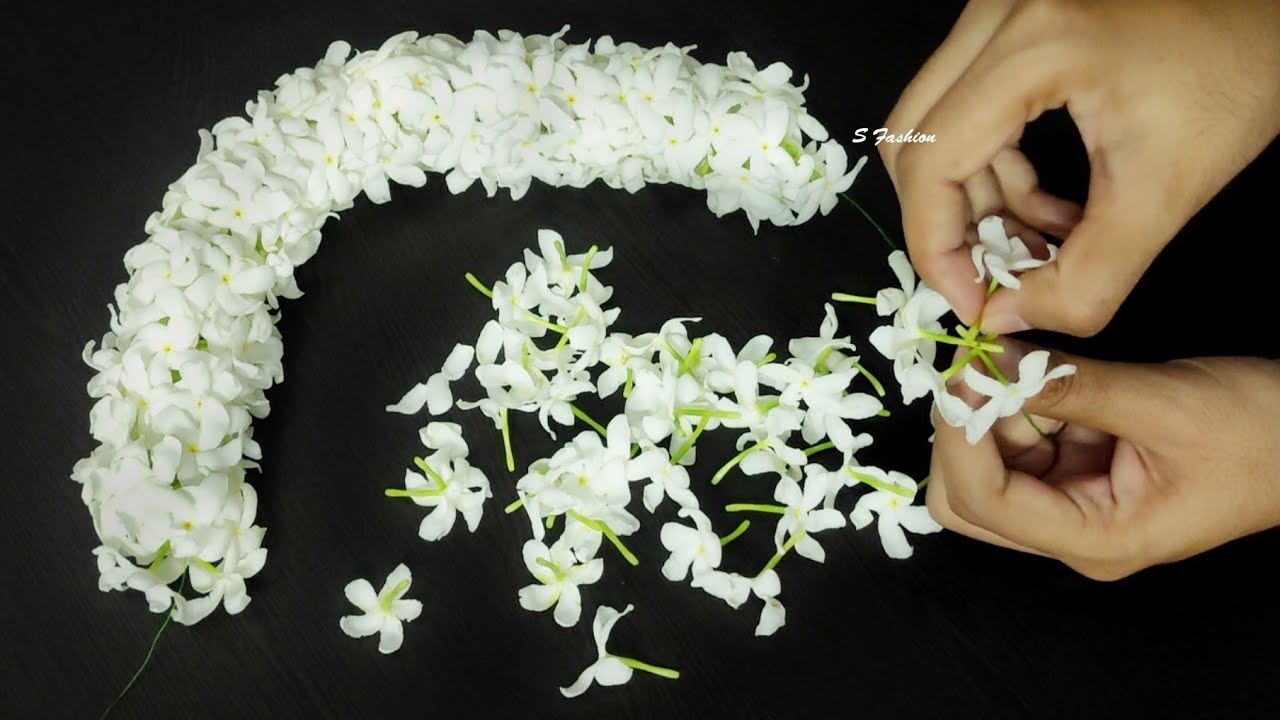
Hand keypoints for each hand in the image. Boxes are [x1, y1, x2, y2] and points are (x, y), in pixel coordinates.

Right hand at [880, 0, 1279, 335]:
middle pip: (913, 142)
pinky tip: (1047, 205)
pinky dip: (992, 167)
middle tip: (992, 276)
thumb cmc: (1239, 78)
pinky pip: (966, 108)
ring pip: (933, 127)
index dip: (936, 247)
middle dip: (946, 223)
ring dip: (972, 199)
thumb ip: (1085, 277)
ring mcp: (998, 13)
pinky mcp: (1010, 23)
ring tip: (1038, 244)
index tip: (974, 301)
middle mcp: (998, 16)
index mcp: (1034, 46)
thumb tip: (1005, 316)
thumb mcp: (1166, 193)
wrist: (1276, 8)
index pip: (929, 161)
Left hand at [926, 341, 1279, 579]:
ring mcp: (1074, 506)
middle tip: (982, 366)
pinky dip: (1017, 407)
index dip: (960, 436)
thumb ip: (1070, 386)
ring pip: (987, 466)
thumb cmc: (1261, 432)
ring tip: (1017, 360)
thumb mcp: (1161, 402)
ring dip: (991, 414)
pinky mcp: (1080, 475)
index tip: (963, 373)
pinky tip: (1038, 372)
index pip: (985, 501)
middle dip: (964, 433)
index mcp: (1096, 539)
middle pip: (969, 498)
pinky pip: (1021, 444)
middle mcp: (1073, 534)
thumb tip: (989, 362)